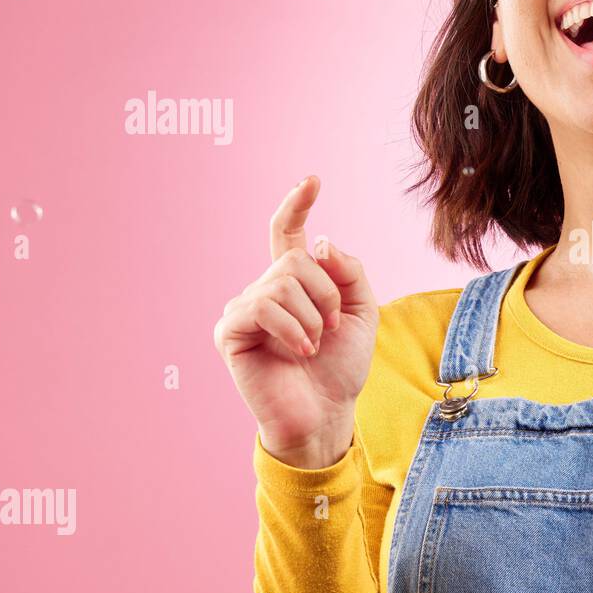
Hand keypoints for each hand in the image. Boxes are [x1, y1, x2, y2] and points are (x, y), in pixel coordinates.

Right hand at [213, 176, 379, 466]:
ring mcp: (244, 309)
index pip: (288, 233)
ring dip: (311, 316)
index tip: (312, 180)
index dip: (297, 204)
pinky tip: (299, 350)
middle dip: (326, 292)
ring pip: (282, 282)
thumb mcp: (363, 312)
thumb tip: (319, 242)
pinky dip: (291, 328)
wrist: (326, 412)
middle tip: (331, 328)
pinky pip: (261, 306)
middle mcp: (265, 289)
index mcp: (294, 282)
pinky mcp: (229, 332)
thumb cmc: (341, 366)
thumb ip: (349, 272)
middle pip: (296, 260)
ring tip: (313, 346)